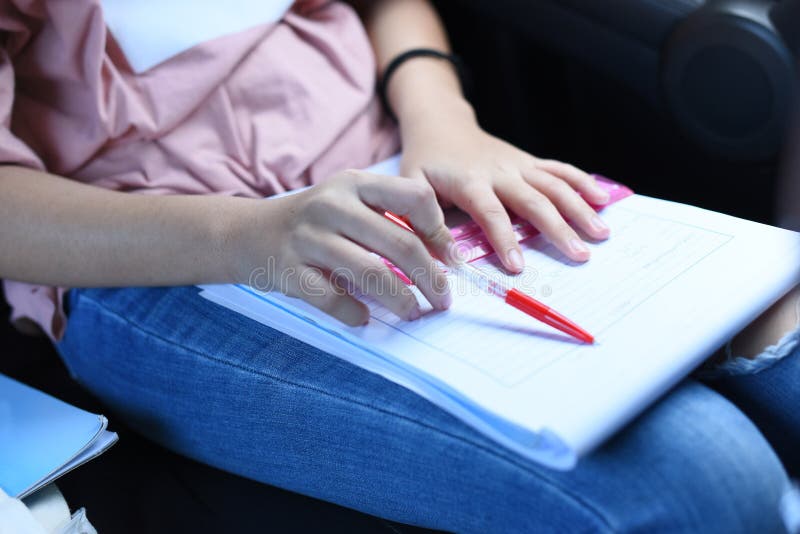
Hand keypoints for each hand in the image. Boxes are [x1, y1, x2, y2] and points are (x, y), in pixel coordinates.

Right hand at [236, 170, 454, 325]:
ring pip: (372, 274)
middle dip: (431, 278)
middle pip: (401, 243)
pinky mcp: (289, 269)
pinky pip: (333, 299)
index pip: (415, 196)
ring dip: (401, 300)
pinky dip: (354, 314)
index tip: (450, 259)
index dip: (440, 231)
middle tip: (443, 299)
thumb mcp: (349, 202)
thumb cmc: (314, 223)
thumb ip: (390, 217)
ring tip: (413, 312)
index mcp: (355, 182)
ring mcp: (308, 237)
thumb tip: (444, 254)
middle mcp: (332, 204)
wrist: (247, 233)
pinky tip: (362, 317)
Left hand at [400, 101, 611, 272]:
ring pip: (554, 185)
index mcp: (469, 181)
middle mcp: (500, 171)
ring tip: (600, 234)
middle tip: (579, 255)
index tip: (518, 267)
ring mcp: (518, 164)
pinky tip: (603, 200)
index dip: (504, 240)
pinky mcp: (529, 161)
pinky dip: (582, 182)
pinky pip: (560, 170)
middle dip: (558, 229)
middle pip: (534, 201)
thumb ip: (423, 219)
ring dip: (579, 209)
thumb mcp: (412, 187)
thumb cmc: (425, 160)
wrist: (441, 124)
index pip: (490, 213)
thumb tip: (439, 255)